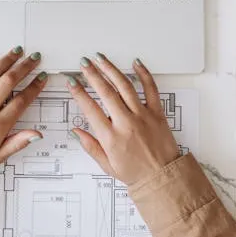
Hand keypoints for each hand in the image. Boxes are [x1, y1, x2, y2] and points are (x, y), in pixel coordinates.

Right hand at [67, 53, 179, 184]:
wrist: (163, 177)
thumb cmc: (136, 173)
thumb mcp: (107, 165)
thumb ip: (90, 146)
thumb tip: (76, 131)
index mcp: (111, 138)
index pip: (90, 109)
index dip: (79, 93)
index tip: (72, 82)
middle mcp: (126, 123)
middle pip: (106, 92)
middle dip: (92, 74)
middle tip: (84, 63)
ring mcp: (143, 116)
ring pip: (125, 86)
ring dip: (111, 69)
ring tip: (101, 59)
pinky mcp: (157, 113)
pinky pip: (151, 89)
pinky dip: (143, 74)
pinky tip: (135, 63)